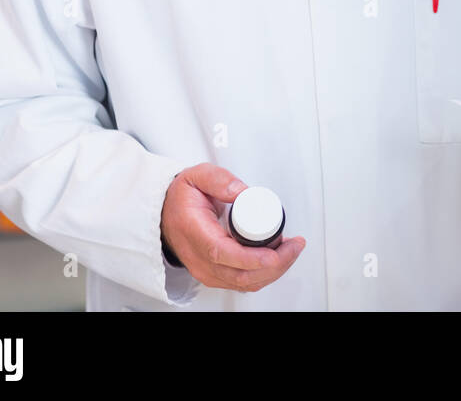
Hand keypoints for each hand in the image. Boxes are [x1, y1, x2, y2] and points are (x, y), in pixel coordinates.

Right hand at [160, 163, 304, 292]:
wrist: (166, 214)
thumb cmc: (182, 198)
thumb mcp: (197, 176)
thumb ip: (218, 179)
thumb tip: (240, 192)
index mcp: (195, 233)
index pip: (223, 253)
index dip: (252, 258)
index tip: (276, 251)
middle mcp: (199, 259)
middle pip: (240, 275)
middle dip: (275, 264)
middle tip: (294, 245)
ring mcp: (207, 270)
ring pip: (244, 283)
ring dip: (273, 270)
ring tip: (290, 249)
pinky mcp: (214, 275)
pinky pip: (243, 283)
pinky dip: (264, 274)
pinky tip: (277, 258)